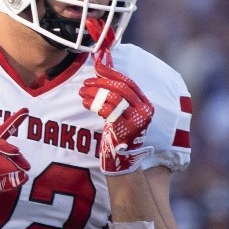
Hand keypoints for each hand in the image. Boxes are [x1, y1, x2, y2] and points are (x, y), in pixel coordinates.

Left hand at [79, 45, 154, 174]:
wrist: (122, 163)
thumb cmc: (119, 135)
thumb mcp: (120, 113)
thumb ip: (115, 93)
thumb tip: (104, 64)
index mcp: (146, 106)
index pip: (129, 83)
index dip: (112, 73)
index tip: (97, 66)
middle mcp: (144, 113)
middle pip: (121, 89)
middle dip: (101, 82)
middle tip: (85, 81)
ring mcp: (136, 122)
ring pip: (113, 98)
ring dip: (95, 93)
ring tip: (82, 91)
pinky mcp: (125, 130)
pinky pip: (108, 111)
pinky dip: (94, 104)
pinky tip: (85, 102)